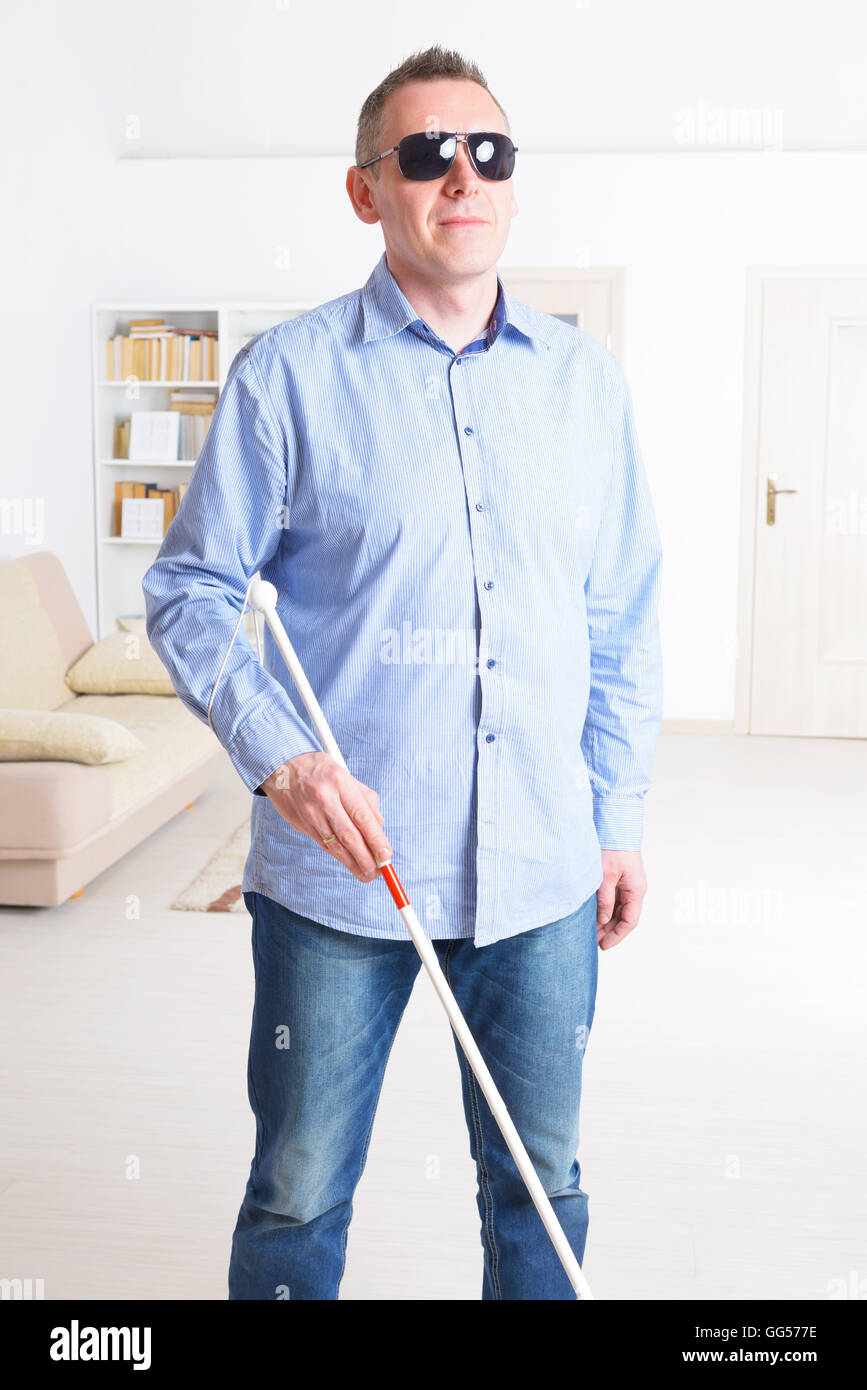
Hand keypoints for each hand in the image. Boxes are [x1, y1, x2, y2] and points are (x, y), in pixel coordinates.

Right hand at [261, 752, 392, 883]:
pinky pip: (323, 844)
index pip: (362, 817)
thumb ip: (366, 799)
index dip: (376, 840)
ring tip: (367, 874)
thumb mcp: (347, 775)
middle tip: (379, 872)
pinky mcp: (301, 824)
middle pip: (349, 836)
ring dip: (353, 863)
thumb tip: (379, 826)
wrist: (281, 766)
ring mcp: (310, 813)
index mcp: (340, 783)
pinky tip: (350, 864)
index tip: (386, 856)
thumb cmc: (319, 769)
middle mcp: (324, 799)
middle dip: (366, 858)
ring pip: (335, 845)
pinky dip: (339, 856)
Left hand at [596, 849, 646, 948]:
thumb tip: (603, 920)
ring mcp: (627, 884)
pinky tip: (592, 915)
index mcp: (636, 890)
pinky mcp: (618, 879)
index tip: (603, 946)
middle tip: (592, 942)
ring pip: (618, 910)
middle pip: (623, 917)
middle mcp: (634, 889)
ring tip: (590, 931)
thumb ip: (604, 900)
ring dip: (605, 921)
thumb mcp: (605, 876)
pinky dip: (604, 909)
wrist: (614, 825)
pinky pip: (613, 899)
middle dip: (609, 931)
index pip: (629, 921)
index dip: (616, 936)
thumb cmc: (613, 846)